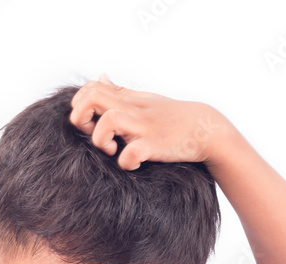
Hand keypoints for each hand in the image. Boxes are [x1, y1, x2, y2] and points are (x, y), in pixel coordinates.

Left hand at [69, 74, 231, 169]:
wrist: (206, 128)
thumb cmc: (173, 116)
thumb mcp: (144, 99)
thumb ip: (119, 91)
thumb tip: (101, 77)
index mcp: (127, 100)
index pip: (91, 87)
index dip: (80, 104)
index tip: (90, 122)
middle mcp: (133, 110)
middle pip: (92, 98)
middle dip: (81, 119)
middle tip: (93, 134)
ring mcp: (144, 127)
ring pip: (108, 121)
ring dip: (100, 139)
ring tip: (112, 150)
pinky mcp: (155, 146)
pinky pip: (132, 152)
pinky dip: (126, 161)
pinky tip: (131, 164)